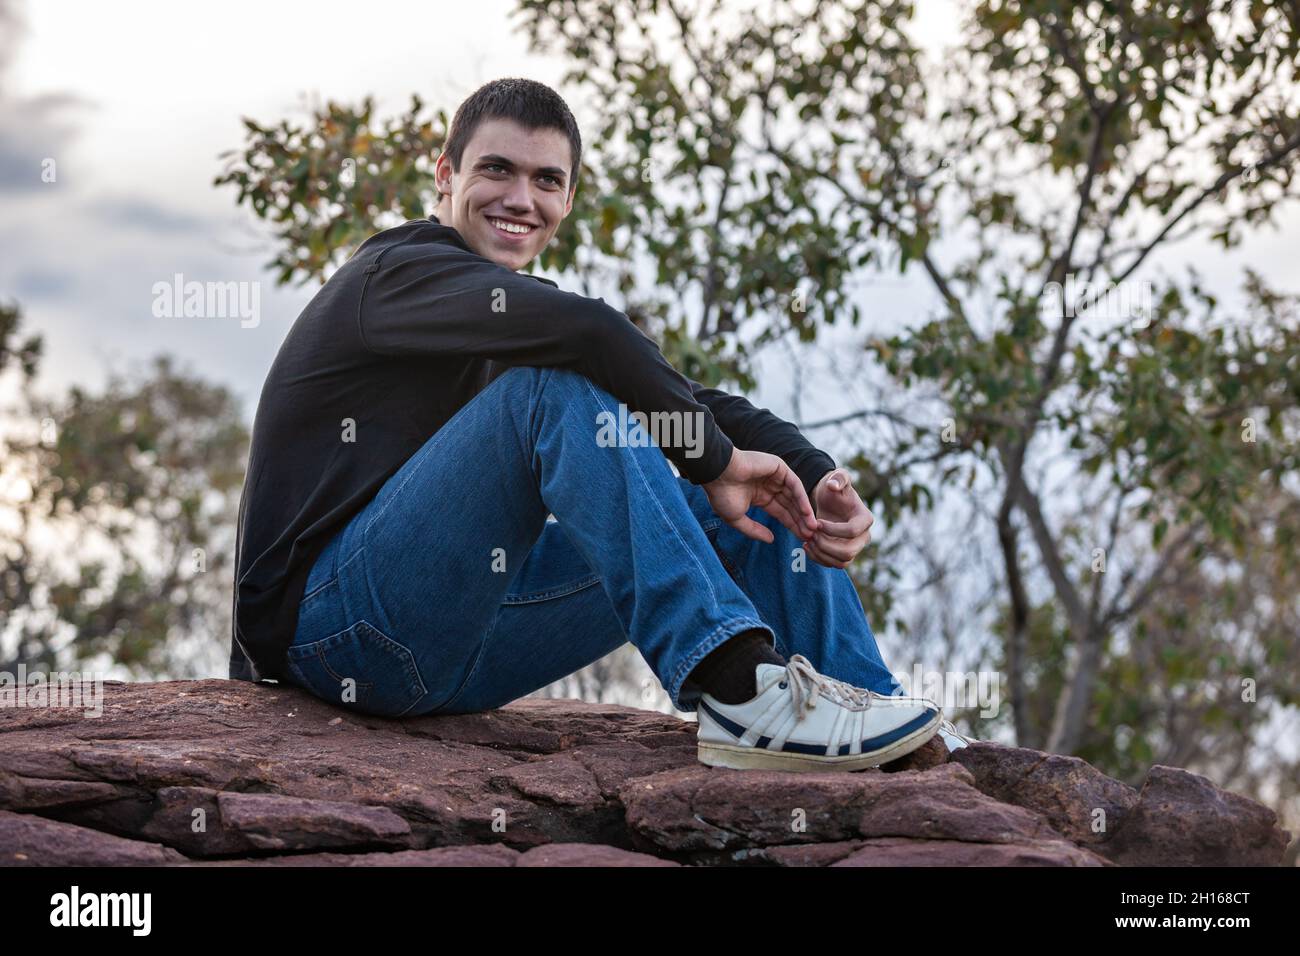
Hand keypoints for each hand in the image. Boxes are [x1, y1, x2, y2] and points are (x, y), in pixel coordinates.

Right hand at [702, 448, 819, 543]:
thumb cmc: (721, 495)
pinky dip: (801, 498)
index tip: (802, 538)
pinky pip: (794, 484)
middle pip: (790, 506)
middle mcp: (769, 486)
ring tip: (812, 527)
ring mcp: (775, 475)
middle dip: (800, 521)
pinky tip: (806, 513)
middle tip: (811, 536)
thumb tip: (771, 540)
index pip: (780, 512)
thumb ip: (754, 530)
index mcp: (759, 496)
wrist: (717, 473)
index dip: (791, 525)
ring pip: (794, 496)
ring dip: (804, 511)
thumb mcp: (737, 519)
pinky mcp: (779, 467)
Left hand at [805, 468, 873, 567]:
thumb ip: (838, 477)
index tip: (817, 522)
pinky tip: (806, 546)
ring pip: (841, 562)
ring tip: (807, 541)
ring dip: (821, 554)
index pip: (852, 531)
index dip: (833, 529)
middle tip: (810, 534)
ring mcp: (855, 547)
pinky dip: (818, 559)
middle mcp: (864, 536)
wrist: (829, 500)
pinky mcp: (843, 554)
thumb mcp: (836, 477)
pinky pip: (833, 564)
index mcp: (865, 518)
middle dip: (826, 545)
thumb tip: (833, 486)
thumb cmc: (833, 488)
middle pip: (849, 551)